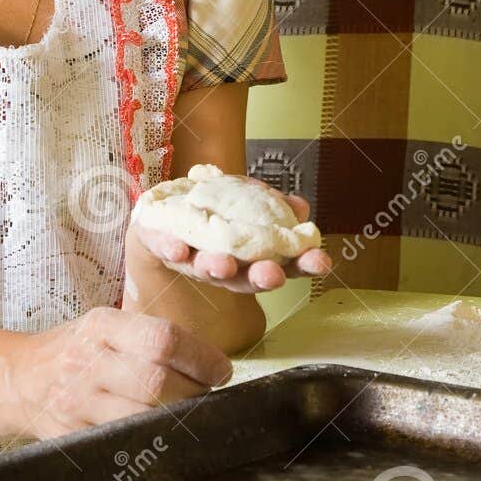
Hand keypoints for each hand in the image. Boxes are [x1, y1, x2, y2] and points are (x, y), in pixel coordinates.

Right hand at [1, 307, 232, 439]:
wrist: (17, 379)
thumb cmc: (75, 351)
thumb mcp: (105, 327)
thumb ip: (149, 338)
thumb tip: (210, 364)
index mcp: (101, 325)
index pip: (162, 339)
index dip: (201, 358)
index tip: (220, 370)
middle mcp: (86, 361)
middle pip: (156, 382)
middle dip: (192, 393)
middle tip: (204, 395)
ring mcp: (75, 401)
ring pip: (142, 417)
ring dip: (174, 420)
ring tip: (183, 414)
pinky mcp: (69, 434)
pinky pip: (121, 442)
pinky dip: (148, 441)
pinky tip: (157, 434)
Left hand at [128, 190, 333, 295]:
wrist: (162, 211)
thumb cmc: (216, 211)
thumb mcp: (251, 202)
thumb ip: (274, 207)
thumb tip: (300, 207)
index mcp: (249, 257)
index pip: (282, 265)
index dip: (302, 265)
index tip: (322, 263)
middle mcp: (223, 266)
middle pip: (245, 278)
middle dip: (259, 277)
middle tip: (271, 275)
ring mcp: (191, 259)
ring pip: (206, 269)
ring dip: (216, 267)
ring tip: (222, 264)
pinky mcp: (159, 245)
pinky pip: (163, 248)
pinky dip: (171, 248)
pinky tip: (177, 249)